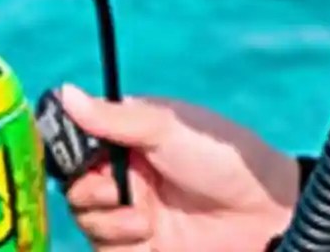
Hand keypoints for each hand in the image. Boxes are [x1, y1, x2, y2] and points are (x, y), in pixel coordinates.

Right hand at [59, 83, 299, 250]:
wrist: (264, 215)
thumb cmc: (224, 159)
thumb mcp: (167, 128)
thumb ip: (113, 116)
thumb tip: (66, 93)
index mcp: (129, 139)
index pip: (78, 143)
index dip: (68, 151)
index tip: (76, 156)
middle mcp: (126, 176)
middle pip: (75, 186)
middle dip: (89, 190)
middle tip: (115, 190)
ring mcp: (132, 214)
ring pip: (86, 222)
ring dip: (108, 221)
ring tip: (142, 219)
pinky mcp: (139, 249)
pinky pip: (105, 251)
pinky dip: (119, 245)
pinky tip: (147, 235)